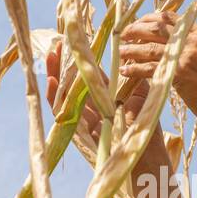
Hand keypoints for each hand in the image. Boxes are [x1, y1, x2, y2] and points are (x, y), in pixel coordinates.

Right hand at [44, 38, 168, 169]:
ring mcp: (83, 120)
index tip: (74, 41)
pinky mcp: (77, 132)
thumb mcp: (141, 94)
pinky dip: (54, 98)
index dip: (81, 59)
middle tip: (57, 44)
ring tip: (51, 55)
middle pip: (72, 82)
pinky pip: (61, 114)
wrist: (146, 156)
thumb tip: (124, 54)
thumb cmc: (145, 127)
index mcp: (106, 98)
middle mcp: (92, 107)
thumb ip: (132, 76)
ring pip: (63, 95)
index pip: (89, 75)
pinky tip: (51, 81)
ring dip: (55, 75)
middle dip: (63, 63)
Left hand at [119, 10, 196, 128]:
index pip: (170, 17)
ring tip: (119, 53)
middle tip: (122, 35)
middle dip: (135, 30)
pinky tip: (125, 70)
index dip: (149, 18)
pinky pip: (149, 68)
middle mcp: (194, 38)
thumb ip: (192, 46)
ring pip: (149, 47)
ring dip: (131, 50)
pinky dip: (135, 69)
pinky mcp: (180, 73)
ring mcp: (186, 55)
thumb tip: (168, 43)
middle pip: (156, 27)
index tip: (137, 24)